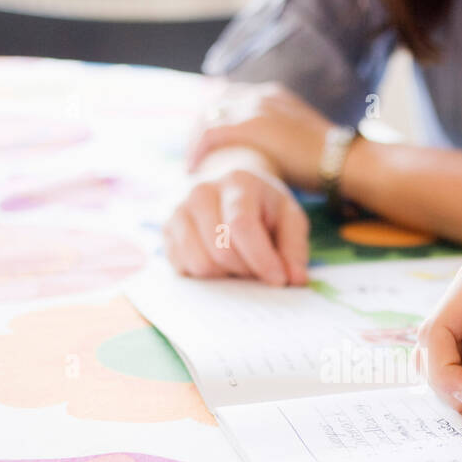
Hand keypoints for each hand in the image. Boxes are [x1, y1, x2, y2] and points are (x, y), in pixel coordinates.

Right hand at [163, 152, 309, 284]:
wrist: (228, 187)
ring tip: (240, 263)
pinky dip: (207, 275)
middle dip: (246, 270)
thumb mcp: (289, 217)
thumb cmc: (263, 206)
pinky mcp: (166, 231)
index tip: (279, 280)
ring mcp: (177, 210)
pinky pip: (185, 269)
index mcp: (236, 181)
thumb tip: (295, 280)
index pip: (241, 226)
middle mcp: (200, 191)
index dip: (261, 259)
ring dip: (226, 275)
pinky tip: (220, 262)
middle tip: (258, 268)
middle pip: (221, 250)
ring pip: (201, 264)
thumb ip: (294, 248)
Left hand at [189, 82, 331, 189]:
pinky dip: (197, 150)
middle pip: (214, 104)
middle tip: (192, 157)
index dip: (214, 121)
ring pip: (206, 118)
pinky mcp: (249, 125)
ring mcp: (254, 107)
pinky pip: (209, 133)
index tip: (207, 146)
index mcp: (274, 94)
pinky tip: (193, 169)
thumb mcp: (300, 143)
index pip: (230, 100)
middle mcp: (261, 94)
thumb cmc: (328, 163)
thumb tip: (270, 160)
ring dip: (194, 141)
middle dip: (199, 130)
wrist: (344, 162)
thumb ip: (280, 142)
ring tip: (191, 165)